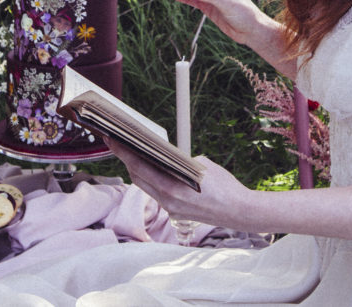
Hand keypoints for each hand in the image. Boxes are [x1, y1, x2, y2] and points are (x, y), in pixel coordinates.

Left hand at [105, 137, 249, 227]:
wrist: (240, 212)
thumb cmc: (224, 185)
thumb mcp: (201, 165)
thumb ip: (179, 162)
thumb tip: (165, 157)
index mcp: (172, 188)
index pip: (139, 167)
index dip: (123, 152)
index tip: (111, 138)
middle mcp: (167, 200)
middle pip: (137, 177)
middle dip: (126, 158)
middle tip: (116, 141)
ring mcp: (170, 208)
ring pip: (145, 186)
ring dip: (136, 169)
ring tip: (130, 152)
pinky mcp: (174, 211)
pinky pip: (156, 192)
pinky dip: (150, 179)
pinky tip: (149, 167)